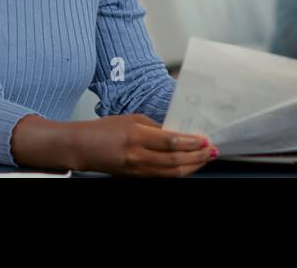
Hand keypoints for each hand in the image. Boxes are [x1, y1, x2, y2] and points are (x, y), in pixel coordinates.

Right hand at [71, 115, 214, 176]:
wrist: (84, 148)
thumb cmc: (105, 130)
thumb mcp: (132, 119)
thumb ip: (156, 127)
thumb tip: (178, 133)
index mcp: (136, 136)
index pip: (170, 141)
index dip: (191, 142)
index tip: (205, 139)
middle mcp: (138, 156)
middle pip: (174, 160)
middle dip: (198, 156)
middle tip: (212, 150)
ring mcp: (138, 170)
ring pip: (172, 173)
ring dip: (193, 166)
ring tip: (206, 158)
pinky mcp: (138, 177)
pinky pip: (164, 176)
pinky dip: (180, 171)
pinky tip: (189, 165)